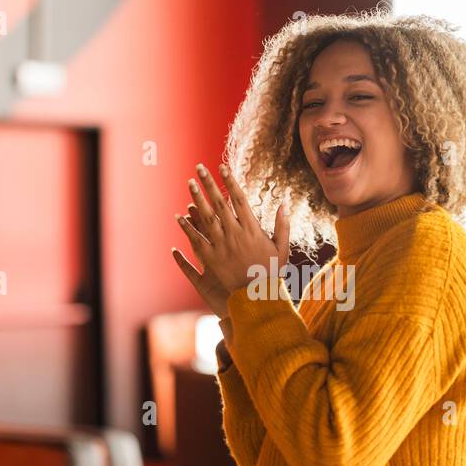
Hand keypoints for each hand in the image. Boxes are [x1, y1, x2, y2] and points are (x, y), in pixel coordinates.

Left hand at [172, 162, 289, 311]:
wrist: (257, 298)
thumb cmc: (272, 273)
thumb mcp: (282, 249)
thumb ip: (283, 225)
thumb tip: (285, 202)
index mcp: (252, 230)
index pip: (239, 199)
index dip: (230, 182)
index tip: (222, 168)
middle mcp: (235, 235)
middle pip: (219, 204)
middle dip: (209, 184)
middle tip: (199, 168)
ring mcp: (221, 246)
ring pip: (206, 218)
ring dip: (197, 199)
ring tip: (190, 183)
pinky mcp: (211, 259)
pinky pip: (196, 239)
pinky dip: (188, 227)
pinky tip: (180, 215)